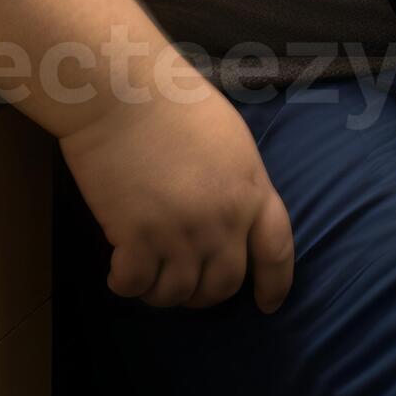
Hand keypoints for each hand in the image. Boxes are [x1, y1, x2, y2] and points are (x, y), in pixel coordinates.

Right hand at [60, 67, 294, 312]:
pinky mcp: (137, 238)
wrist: (123, 91)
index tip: (268, 304)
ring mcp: (180, 232)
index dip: (276, 284)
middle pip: (224, 285)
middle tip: (183, 284)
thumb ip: (238, 181)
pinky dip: (125, 284)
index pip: (277, 251)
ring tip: (146, 275)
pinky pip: (136, 284)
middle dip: (205, 294)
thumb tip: (233, 212)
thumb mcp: (229, 138)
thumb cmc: (171, 99)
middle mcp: (223, 220)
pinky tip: (118, 271)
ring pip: (178, 293)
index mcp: (251, 189)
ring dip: (162, 293)